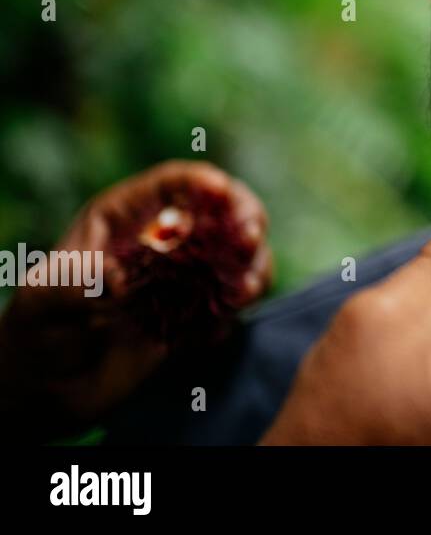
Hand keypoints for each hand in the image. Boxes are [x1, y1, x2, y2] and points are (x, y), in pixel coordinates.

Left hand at [0, 161, 271, 439]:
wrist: (49, 388)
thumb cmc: (36, 334)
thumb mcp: (40, 304)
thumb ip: (71, 285)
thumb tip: (117, 277)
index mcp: (123, 218)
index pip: (172, 183)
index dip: (202, 182)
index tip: (221, 193)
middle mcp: (163, 237)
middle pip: (223, 207)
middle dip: (247, 216)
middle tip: (250, 240)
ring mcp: (187, 272)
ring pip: (241, 251)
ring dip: (254, 265)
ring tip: (241, 294)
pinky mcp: (200, 308)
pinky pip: (238, 295)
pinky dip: (240, 306)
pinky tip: (213, 332)